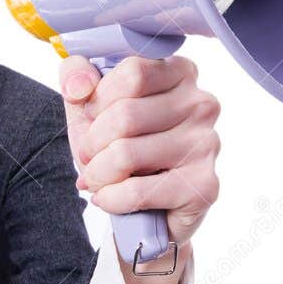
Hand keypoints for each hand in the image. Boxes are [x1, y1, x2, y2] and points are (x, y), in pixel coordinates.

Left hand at [60, 53, 220, 249]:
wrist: (143, 209)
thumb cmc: (121, 148)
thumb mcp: (90, 106)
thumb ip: (76, 77)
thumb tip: (78, 86)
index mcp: (181, 73)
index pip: (133, 73)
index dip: (98, 99)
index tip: (91, 116)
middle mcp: (202, 105)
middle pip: (126, 115)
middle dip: (92, 142)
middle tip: (88, 156)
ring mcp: (206, 145)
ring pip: (127, 154)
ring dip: (98, 173)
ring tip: (96, 178)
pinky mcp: (204, 186)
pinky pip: (137, 192)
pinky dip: (110, 199)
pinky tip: (108, 197)